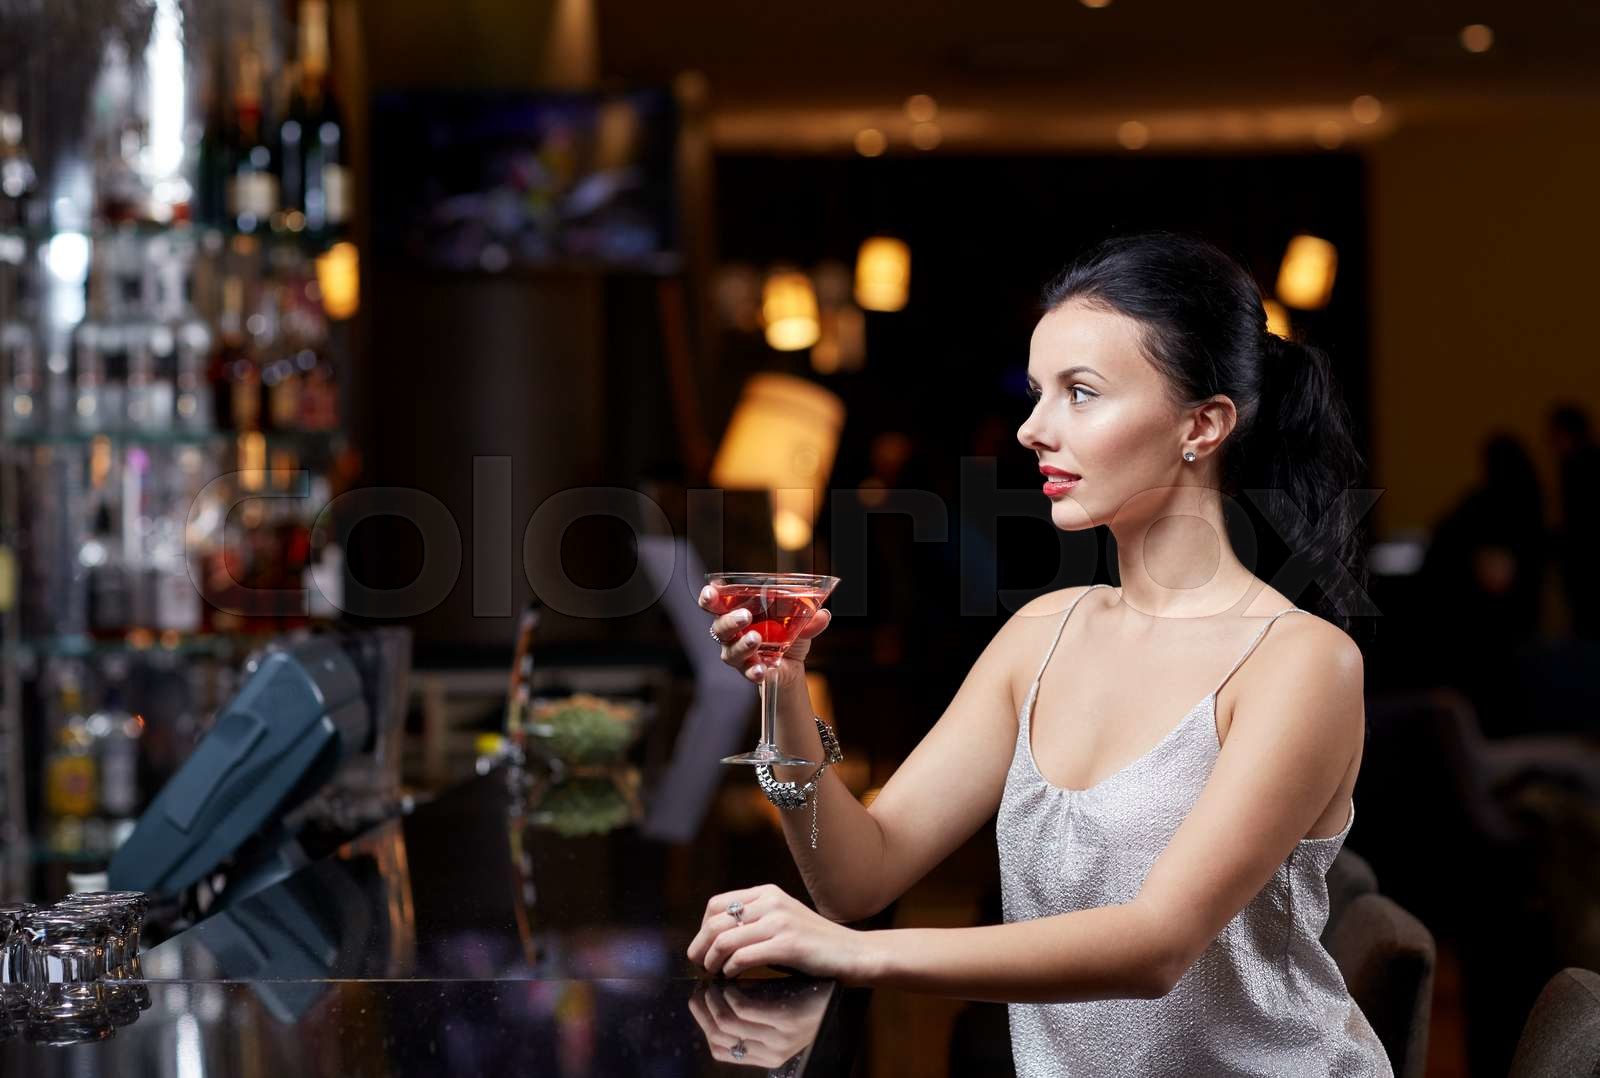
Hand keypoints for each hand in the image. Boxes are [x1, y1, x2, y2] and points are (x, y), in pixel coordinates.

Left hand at [686, 883, 873, 980]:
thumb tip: (714, 939)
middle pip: (715, 923)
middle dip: (701, 948)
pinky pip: (743, 957)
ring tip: (716, 973)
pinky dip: (731, 970)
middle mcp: (771, 902)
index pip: (716, 905)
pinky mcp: (788, 945)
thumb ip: (754, 922)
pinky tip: (733, 976)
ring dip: (713, 961)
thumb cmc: (815, 944)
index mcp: (767, 893)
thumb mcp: (782, 921)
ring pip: (725, 940)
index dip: (702, 929)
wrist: (853, 953)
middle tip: (701, 965)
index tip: (703, 948)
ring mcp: (780, 922)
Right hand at [686, 980, 831, 1068]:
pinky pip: (745, 1009)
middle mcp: (773, 1051)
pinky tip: (733, 971)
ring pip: (728, 1022)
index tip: (697, 1000)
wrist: (851, 968)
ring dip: (714, 998)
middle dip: (703, 1009)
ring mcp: (781, 1038)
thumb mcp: (783, 1013)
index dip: (703, 1023)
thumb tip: (719, 996)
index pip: (721, 1049)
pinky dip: (732, 994)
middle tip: (701, 983)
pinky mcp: (788, 1018)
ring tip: (714, 974)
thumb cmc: (815, 990)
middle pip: (720, 1035)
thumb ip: (754, 1013)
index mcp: (769, 1056)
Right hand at [700, 584, 833, 686]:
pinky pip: (745, 671)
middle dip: (729, 620)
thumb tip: (823, 615)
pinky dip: (754, 670)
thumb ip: (810, 618)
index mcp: (738, 611)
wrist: (792, 666)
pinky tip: (763, 669)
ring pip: (730, 650)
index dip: (709, 596)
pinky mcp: (746, 670)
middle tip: (745, 616)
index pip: (716, 602)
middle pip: (719, 626)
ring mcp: (737, 653)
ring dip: (743, 645)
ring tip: (757, 639)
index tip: (712, 592)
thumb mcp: (800, 623)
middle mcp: (732, 632)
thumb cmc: (786, 635)